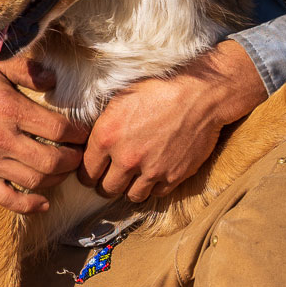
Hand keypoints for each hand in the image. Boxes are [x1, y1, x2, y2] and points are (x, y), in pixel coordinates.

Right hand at [0, 56, 84, 213]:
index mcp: (9, 109)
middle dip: (73, 160)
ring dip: (57, 179)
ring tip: (63, 169)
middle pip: (52, 161)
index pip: (58, 130)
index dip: (78, 134)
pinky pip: (6, 198)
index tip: (83, 133)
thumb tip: (55, 82)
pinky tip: (43, 201)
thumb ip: (28, 70)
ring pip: (34, 181)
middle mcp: (0, 139)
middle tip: (79, 153)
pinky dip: (28, 205)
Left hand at [79, 40, 267, 203]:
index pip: (86, 171)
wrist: (199, 95)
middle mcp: (126, 158)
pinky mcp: (173, 176)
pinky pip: (157, 194)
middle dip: (105, 185)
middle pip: (106, 189)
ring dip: (130, 189)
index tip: (93, 172)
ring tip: (132, 179)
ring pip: (131, 196)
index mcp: (107, 137)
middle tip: (110, 179)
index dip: (88, 173)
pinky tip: (154, 174)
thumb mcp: (120, 99)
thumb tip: (91, 142)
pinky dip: (154, 187)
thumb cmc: (159, 89)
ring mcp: (151, 170)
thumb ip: (104, 126)